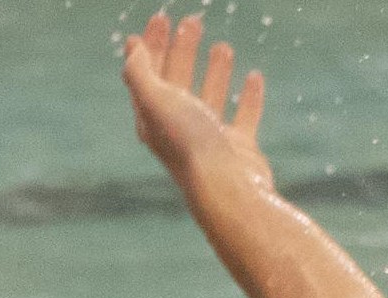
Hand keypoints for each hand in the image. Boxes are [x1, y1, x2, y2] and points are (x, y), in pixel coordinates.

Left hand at [122, 12, 272, 189]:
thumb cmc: (190, 144)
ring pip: (210, 97)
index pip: (147, 75)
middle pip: (177, 81)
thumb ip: (140, 73)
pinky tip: (254, 77)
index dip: (150, 46)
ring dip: (214, 70)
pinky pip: (245, 116)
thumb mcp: (156, 101)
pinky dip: (249, 97)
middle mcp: (179, 129)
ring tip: (222, 45)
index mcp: (152, 119)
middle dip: (182, 49)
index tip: (160, 19)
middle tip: (192, 22)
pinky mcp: (239, 149)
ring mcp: (211, 140)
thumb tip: (133, 50)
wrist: (228, 188)